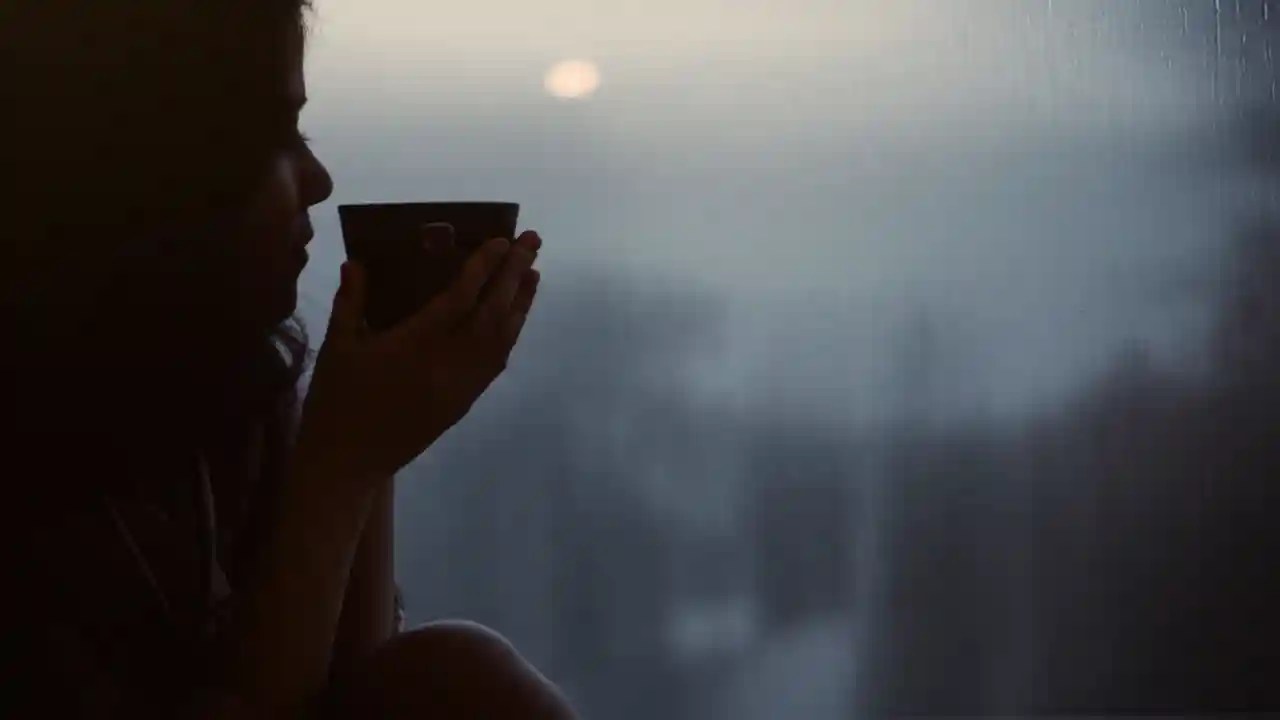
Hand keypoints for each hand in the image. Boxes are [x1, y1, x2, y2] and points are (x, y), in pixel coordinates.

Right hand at [294, 230, 542, 486]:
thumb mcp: (336, 347)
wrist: (348, 463)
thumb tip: (356, 261)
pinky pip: (495, 364)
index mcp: (414, 345)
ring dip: (520, 303)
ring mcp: (461, 386)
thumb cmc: (336, 401)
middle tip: (533, 241)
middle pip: (492, 312)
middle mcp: (446, 364)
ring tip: (533, 273)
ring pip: (501, 339)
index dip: (483, 267)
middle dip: (514, 274)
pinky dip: (508, 335)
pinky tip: (513, 318)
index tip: (499, 240)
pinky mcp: (463, 403)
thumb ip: (351, 302)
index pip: (460, 298)